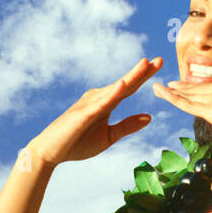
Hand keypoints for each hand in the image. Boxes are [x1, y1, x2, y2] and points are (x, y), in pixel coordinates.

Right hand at [27, 57, 160, 167]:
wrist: (51, 152)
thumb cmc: (77, 143)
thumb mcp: (108, 137)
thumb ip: (127, 126)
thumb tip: (149, 117)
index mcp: (106, 103)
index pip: (129, 88)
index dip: (144, 76)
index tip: (160, 63)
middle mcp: (98, 98)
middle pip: (124, 84)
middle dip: (142, 72)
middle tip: (160, 60)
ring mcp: (89, 104)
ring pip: (114, 89)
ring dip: (130, 77)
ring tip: (145, 64)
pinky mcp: (82, 114)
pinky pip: (100, 103)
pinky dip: (111, 94)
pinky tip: (123, 85)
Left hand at [150, 77, 211, 143]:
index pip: (210, 86)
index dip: (196, 86)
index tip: (187, 85)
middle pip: (196, 87)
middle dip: (181, 87)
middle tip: (167, 85)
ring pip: (188, 93)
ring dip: (171, 91)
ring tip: (158, 88)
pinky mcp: (211, 109)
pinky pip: (186, 102)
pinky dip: (171, 97)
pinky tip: (161, 93)